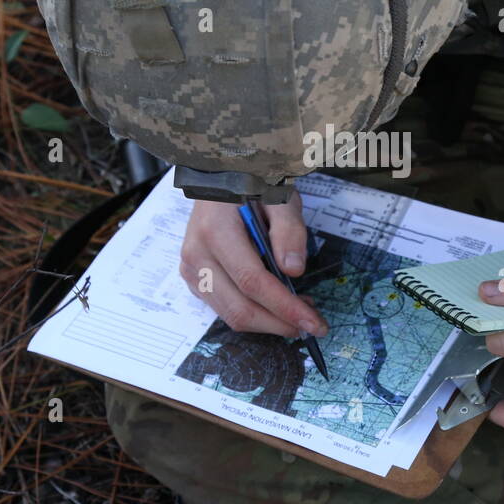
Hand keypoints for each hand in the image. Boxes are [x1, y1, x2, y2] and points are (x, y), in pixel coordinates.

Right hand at [179, 195, 328, 338]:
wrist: (220, 179)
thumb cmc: (251, 185)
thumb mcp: (279, 197)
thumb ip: (288, 229)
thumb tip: (294, 270)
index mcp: (215, 231)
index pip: (252, 281)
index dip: (284, 306)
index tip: (312, 322)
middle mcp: (196, 255)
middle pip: (240, 308)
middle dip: (280, 323)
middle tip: (312, 323)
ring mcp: (191, 270)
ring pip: (231, 315)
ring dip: (269, 322)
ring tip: (298, 309)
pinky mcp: (194, 280)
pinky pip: (225, 308)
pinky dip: (254, 313)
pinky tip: (276, 302)